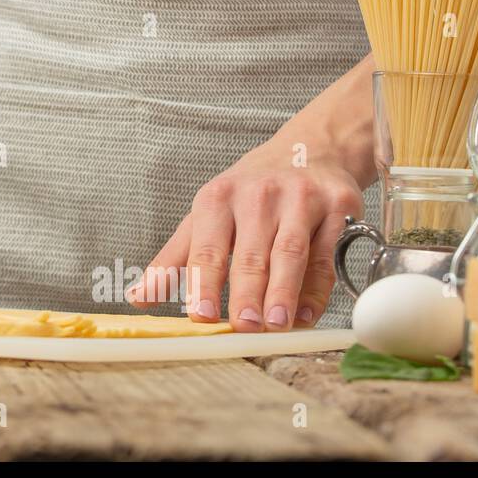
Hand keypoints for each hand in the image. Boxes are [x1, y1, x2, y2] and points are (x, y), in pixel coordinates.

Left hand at [127, 139, 363, 330]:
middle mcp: (258, 195)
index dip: (203, 282)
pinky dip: (316, 289)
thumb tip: (139, 297)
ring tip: (276, 325)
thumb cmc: (248, 193)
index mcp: (217, 198)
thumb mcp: (204, 216)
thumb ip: (173, 259)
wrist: (307, 150)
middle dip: (246, 293)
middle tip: (243, 326)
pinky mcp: (338, 206)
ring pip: (290, 254)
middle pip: (251, 254)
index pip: (207, 247)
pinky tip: (305, 314)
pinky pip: (325, 255)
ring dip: (283, 293)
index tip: (200, 313)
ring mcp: (300, 199)